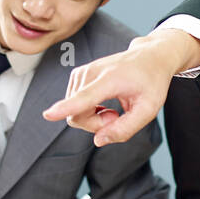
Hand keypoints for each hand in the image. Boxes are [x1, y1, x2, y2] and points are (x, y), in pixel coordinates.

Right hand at [42, 28, 199, 146]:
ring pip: (74, 113)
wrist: (150, 57)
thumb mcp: (148, 110)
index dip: (66, 108)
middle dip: (96, 126)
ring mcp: (81, 73)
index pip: (85, 97)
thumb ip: (125, 128)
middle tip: (117, 117)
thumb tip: (97, 141)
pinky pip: (74, 106)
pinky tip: (104, 102)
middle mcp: (91, 73)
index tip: (48, 114)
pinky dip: (89, 110)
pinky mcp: (77, 76)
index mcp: (111, 79)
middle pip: (77, 116)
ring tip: (113, 107)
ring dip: (94, 118)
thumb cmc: (151, 83)